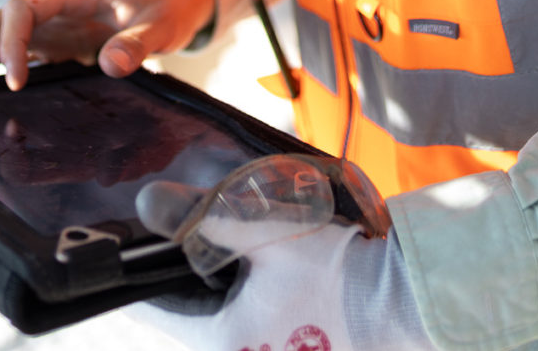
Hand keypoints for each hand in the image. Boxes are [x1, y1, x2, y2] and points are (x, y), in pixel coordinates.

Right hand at [0, 0, 214, 90]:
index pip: (24, 10)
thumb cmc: (166, 6)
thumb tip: (110, 65)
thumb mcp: (162, 24)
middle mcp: (51, 5)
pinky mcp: (52, 44)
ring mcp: (49, 25)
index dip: (12, 43)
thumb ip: (139, 43)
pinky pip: (12, 57)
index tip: (15, 84)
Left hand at [131, 156, 363, 350]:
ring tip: (229, 240)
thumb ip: (201, 216)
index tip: (138, 238)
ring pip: (217, 316)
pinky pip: (246, 325)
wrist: (399, 299)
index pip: (158, 307)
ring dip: (215, 282)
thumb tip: (146, 201)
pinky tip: (257, 266)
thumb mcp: (263, 232)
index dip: (144, 268)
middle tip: (189, 225)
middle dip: (184, 269)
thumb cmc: (331, 267)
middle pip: (187, 311)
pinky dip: (242, 295)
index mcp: (224, 343)